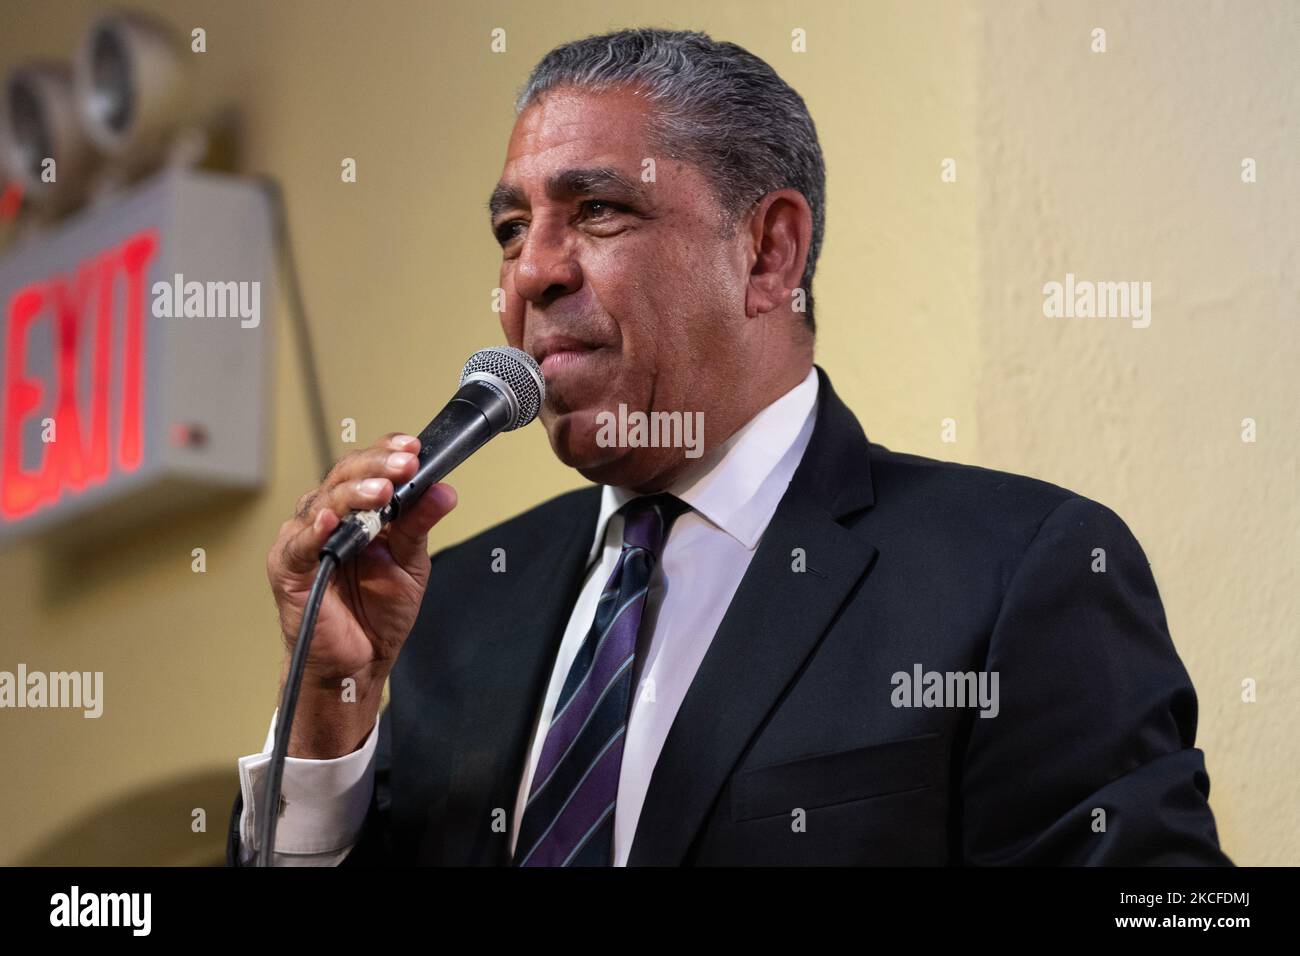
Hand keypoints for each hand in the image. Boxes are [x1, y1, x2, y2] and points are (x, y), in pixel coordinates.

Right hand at [267, 432, 457, 681]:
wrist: (358, 664)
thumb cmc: (377, 613)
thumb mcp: (411, 563)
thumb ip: (420, 524)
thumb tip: (444, 491)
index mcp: (356, 509)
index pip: (367, 467)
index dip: (387, 452)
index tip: (414, 448)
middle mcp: (326, 516)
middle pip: (344, 476)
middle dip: (377, 467)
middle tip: (405, 465)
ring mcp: (304, 539)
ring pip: (325, 502)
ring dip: (354, 492)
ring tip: (382, 491)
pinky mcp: (288, 568)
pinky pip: (300, 544)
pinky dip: (315, 530)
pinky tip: (332, 520)